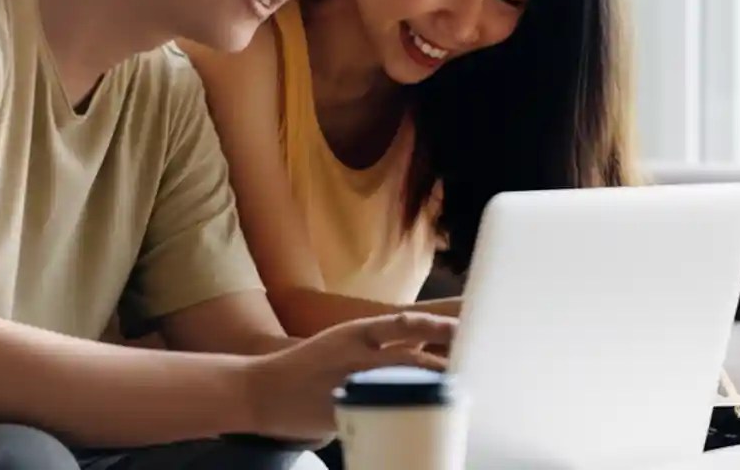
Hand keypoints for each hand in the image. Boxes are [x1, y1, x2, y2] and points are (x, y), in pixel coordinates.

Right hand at [242, 312, 455, 440]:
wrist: (261, 390)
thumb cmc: (310, 366)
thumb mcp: (346, 342)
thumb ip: (384, 343)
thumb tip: (427, 340)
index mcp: (358, 332)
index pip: (409, 323)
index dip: (442, 326)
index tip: (470, 330)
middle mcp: (356, 352)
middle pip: (415, 356)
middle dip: (448, 364)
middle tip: (478, 367)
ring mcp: (350, 382)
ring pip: (403, 383)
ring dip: (434, 388)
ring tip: (460, 391)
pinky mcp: (343, 410)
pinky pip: (380, 412)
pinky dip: (403, 414)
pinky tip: (424, 417)